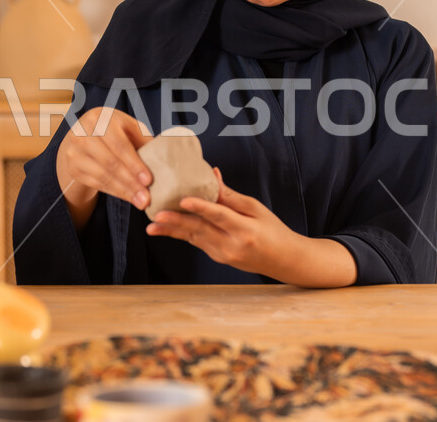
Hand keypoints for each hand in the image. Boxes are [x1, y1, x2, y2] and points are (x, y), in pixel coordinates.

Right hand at [56, 107, 152, 230]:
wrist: (81, 135)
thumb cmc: (114, 131)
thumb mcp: (128, 129)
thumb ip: (143, 140)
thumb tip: (166, 158)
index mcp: (102, 118)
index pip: (119, 145)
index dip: (134, 164)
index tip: (149, 180)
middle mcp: (84, 132)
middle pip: (110, 162)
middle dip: (131, 182)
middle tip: (147, 198)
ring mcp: (75, 151)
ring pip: (102, 176)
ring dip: (124, 191)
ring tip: (141, 202)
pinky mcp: (73, 167)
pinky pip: (96, 183)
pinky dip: (114, 192)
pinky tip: (128, 197)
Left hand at [146, 168, 298, 277]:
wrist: (283, 260)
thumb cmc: (273, 231)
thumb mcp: (257, 209)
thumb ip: (231, 196)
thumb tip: (212, 176)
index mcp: (246, 230)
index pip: (220, 217)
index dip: (201, 208)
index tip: (184, 200)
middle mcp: (232, 245)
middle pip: (200, 230)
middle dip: (175, 223)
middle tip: (156, 216)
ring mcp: (223, 255)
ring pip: (194, 239)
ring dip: (172, 231)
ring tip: (152, 225)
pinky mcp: (218, 258)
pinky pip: (198, 243)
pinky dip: (183, 234)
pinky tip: (168, 228)